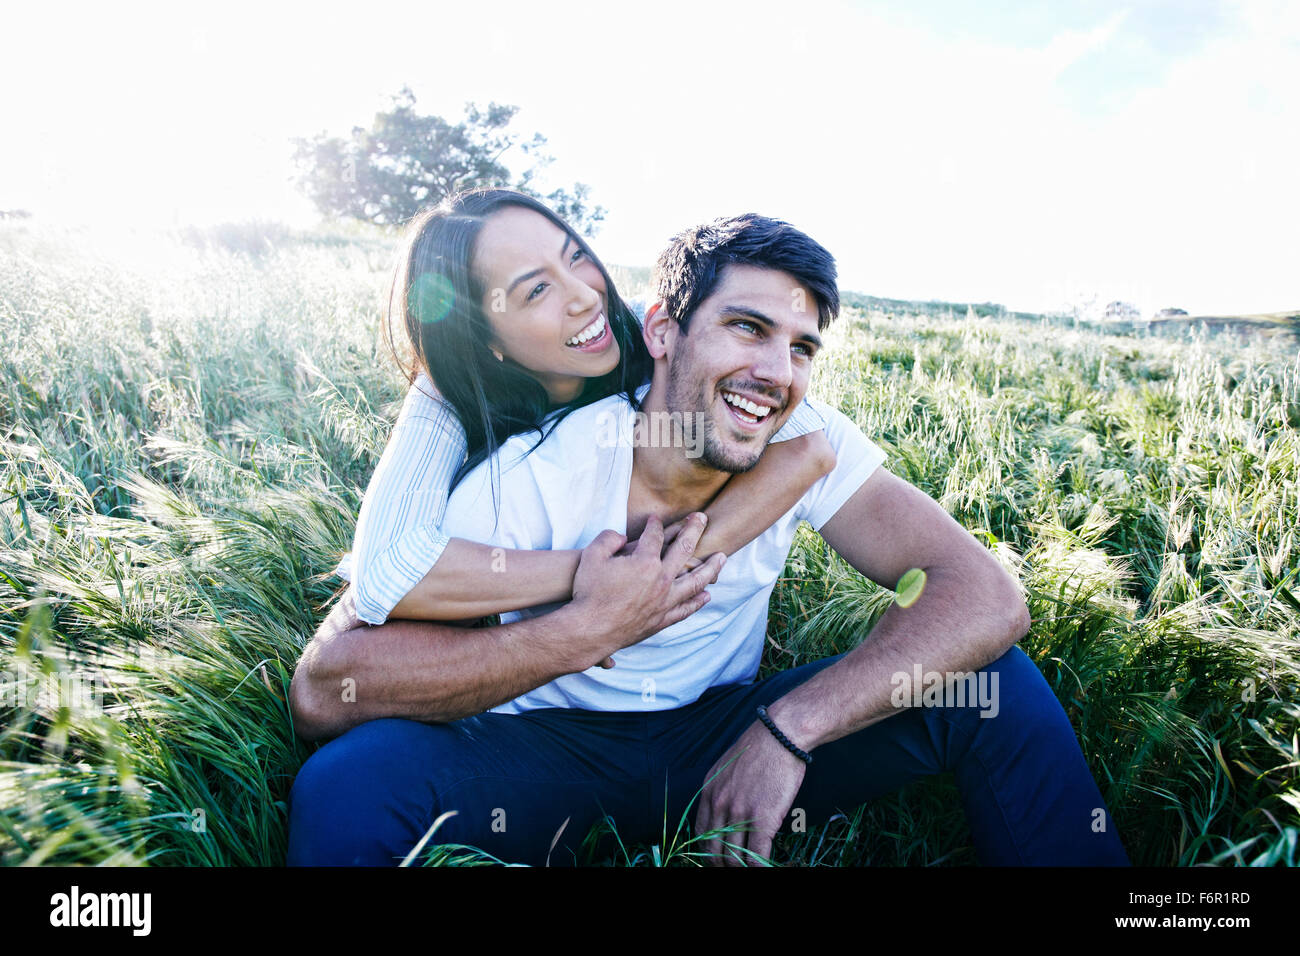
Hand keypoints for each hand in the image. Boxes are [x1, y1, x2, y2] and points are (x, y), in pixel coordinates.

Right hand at [567, 514, 724, 670]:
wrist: (590, 631)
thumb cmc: (588, 592)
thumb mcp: (591, 556)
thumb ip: (608, 538)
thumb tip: (621, 536)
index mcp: (645, 561)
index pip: (655, 536)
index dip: (654, 524)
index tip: (655, 519)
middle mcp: (661, 579)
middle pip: (684, 550)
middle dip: (694, 530)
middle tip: (703, 518)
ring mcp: (665, 601)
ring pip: (695, 581)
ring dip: (710, 567)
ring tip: (722, 558)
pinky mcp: (662, 619)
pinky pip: (685, 608)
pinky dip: (697, 601)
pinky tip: (706, 595)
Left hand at [694, 720, 806, 866]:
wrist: (780, 736)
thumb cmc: (760, 749)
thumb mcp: (728, 768)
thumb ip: (723, 792)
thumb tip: (727, 815)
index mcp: (709, 792)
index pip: (700, 835)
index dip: (709, 852)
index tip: (719, 858)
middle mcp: (719, 805)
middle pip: (713, 851)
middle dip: (722, 865)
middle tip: (733, 868)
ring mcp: (740, 814)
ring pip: (733, 859)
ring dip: (741, 869)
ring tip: (750, 868)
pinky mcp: (763, 820)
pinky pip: (756, 856)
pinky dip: (759, 867)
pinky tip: (766, 868)